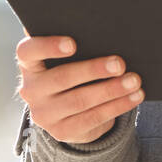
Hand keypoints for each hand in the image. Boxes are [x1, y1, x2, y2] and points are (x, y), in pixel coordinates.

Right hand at [16, 30, 144, 144]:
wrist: (64, 112)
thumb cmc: (68, 71)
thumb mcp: (63, 59)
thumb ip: (73, 45)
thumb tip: (100, 29)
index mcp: (29, 64)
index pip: (27, 52)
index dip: (48, 46)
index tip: (73, 44)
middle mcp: (31, 90)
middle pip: (62, 78)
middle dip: (94, 70)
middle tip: (120, 63)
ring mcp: (44, 114)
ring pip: (80, 101)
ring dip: (111, 90)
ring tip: (134, 80)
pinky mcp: (61, 131)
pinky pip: (92, 118)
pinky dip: (116, 106)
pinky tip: (134, 97)